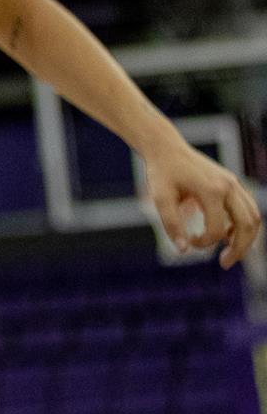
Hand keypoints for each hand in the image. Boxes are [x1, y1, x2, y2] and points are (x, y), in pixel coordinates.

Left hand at [145, 139, 260, 268]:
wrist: (167, 148)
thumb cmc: (162, 173)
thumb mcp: (160, 198)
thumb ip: (171, 224)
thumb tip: (184, 250)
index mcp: (212, 190)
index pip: (217, 229)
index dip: (204, 243)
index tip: (190, 242)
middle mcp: (229, 186)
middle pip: (248, 225)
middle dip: (240, 249)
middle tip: (225, 264)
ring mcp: (234, 184)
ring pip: (254, 217)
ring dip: (246, 238)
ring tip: (229, 252)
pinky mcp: (233, 184)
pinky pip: (248, 208)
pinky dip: (243, 225)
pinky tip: (227, 234)